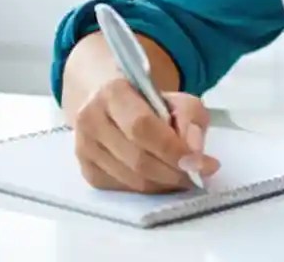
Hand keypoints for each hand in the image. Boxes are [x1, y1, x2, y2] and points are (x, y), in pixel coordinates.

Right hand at [71, 78, 220, 192]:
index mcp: (113, 93)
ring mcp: (84, 149)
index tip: (199, 163)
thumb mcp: (176, 98)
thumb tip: (194, 152)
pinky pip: (123, 189)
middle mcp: (91, 121)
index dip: (172, 149)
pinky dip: (149, 189)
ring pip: (131, 179)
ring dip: (164, 184)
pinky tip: (163, 180)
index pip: (142, 127)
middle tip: (197, 175)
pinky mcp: (87, 171)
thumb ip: (190, 118)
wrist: (108, 103)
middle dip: (173, 172)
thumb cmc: (147, 101)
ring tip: (185, 178)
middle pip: (137, 159)